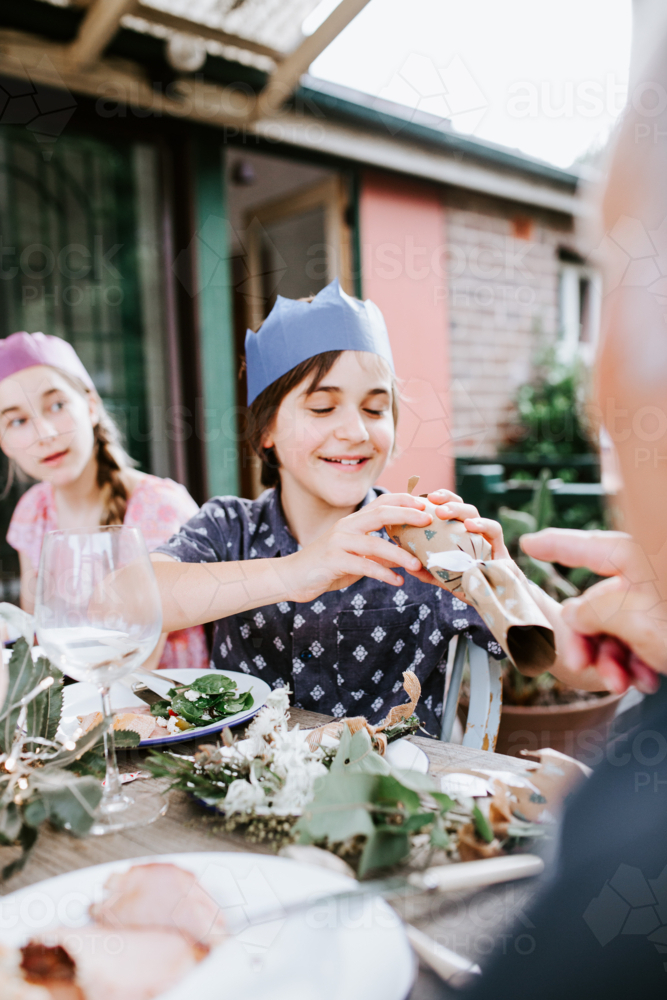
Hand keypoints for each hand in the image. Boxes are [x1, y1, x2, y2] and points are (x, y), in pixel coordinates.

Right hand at [281, 494, 430, 603]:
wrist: (292, 577)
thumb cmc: (326, 567)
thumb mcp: (357, 559)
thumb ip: (380, 556)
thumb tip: (407, 558)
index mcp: (353, 522)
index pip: (381, 503)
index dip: (404, 500)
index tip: (426, 504)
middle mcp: (346, 527)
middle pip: (380, 513)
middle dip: (407, 515)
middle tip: (429, 520)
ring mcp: (338, 543)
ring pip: (374, 544)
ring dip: (399, 554)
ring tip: (418, 565)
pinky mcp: (332, 561)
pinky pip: (363, 566)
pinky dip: (382, 574)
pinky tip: (397, 582)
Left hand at [405, 489, 510, 591]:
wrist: (492, 598)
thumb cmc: (468, 584)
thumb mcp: (443, 578)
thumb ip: (428, 572)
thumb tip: (409, 566)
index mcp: (457, 533)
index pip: (448, 508)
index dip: (436, 500)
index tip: (422, 498)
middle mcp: (471, 531)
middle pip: (459, 505)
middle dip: (446, 500)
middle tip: (431, 501)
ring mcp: (485, 537)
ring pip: (473, 513)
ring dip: (458, 509)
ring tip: (443, 512)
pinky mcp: (499, 546)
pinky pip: (494, 530)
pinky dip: (483, 524)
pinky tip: (470, 525)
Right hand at [521, 528, 663, 693]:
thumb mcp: (626, 615)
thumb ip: (588, 611)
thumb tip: (577, 619)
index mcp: (633, 554)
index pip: (582, 546)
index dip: (552, 545)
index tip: (530, 544)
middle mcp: (647, 572)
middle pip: (596, 602)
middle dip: (587, 640)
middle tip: (583, 666)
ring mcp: (662, 600)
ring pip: (619, 628)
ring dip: (613, 659)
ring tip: (623, 681)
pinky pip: (644, 640)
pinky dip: (639, 663)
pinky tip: (647, 679)